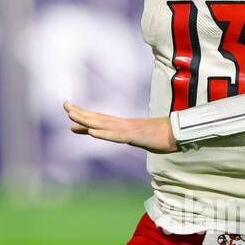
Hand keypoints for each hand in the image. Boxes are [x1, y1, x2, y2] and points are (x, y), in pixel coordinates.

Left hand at [63, 102, 177, 152]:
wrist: (180, 134)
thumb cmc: (162, 136)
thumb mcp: (141, 138)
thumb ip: (129, 137)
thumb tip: (126, 138)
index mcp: (125, 125)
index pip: (101, 121)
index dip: (85, 118)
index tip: (71, 115)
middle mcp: (124, 124)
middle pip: (99, 118)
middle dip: (80, 112)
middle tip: (65, 106)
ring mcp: (129, 129)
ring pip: (104, 124)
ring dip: (87, 119)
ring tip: (71, 114)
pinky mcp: (135, 136)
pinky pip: (117, 135)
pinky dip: (104, 134)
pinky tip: (93, 132)